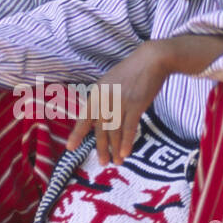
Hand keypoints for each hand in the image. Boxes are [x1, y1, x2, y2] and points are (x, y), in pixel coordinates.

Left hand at [66, 41, 171, 164]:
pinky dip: (127, 142)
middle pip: (100, 128)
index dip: (77, 134)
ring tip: (116, 161)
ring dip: (115, 149)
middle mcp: (105, 98)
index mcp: (97, 93)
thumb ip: (103, 101)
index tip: (70, 148)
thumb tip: (98, 122)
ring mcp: (120, 101)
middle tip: (102, 163)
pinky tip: (125, 153)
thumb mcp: (110, 83)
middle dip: (101, 148)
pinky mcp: (136, 104)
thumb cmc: (131, 73)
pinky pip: (129, 127)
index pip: (84, 117)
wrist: (151, 60)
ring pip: (114, 131)